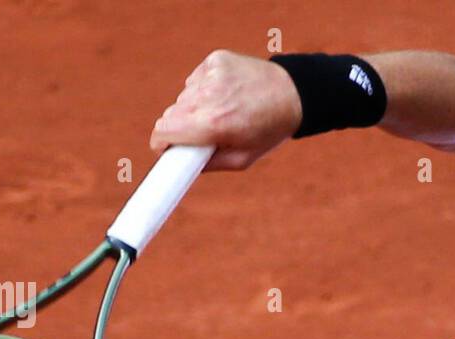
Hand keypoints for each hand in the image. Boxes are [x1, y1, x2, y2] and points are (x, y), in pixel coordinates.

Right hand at [149, 49, 301, 169]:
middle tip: (198, 134)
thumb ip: (207, 164)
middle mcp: (209, 96)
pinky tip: (225, 94)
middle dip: (179, 128)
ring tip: (220, 111)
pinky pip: (195, 80)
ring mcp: (212, 74)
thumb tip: (180, 164)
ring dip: (193, 108)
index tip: (163, 149)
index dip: (160, 143)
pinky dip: (203, 89)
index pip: (164, 130)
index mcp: (214, 124)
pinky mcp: (215, 60)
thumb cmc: (268, 131)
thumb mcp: (242, 160)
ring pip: (183, 97)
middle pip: (170, 114)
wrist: (294, 95)